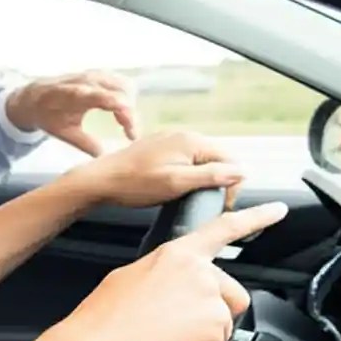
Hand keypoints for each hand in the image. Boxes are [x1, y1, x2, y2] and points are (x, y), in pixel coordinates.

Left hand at [5, 70, 137, 155]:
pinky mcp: (97, 73)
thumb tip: (105, 156)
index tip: (131, 135)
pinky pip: (119, 80)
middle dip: (130, 112)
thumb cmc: (48, 116)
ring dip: (130, 103)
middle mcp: (87, 80)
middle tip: (130, 134)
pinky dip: (126, 95)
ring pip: (123, 84)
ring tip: (126, 124)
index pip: (107, 98)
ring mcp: (93, 74)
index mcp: (74, 94)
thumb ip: (84, 143)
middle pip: (121, 91)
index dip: (124, 114)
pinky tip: (124, 110)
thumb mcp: (62, 132)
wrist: (34, 97)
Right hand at [52, 202, 288, 340]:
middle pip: (233, 294)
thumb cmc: (103, 317)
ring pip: (224, 324)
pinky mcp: (212, 325)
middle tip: (178, 325)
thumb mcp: (132, 278)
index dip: (256, 217)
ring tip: (166, 338)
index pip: (223, 229)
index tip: (278, 209)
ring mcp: (208, 297)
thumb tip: (173, 287)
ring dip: (203, 337)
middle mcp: (198, 271)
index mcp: (176, 254)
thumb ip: (166, 274)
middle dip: (215, 314)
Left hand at [66, 130, 243, 208]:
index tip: (220, 204)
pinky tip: (177, 189)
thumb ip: (210, 176)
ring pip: (202, 161)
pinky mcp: (160, 149)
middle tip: (207, 204)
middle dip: (219, 182)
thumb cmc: (134, 183)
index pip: (231, 160)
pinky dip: (188, 175)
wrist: (100, 180)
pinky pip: (185, 161)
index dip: (232, 184)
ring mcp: (171, 141)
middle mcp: (184, 136)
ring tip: (191, 198)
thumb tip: (241, 172)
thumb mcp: (176, 183)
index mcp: (192, 141)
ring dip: (203, 180)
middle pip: (218, 159)